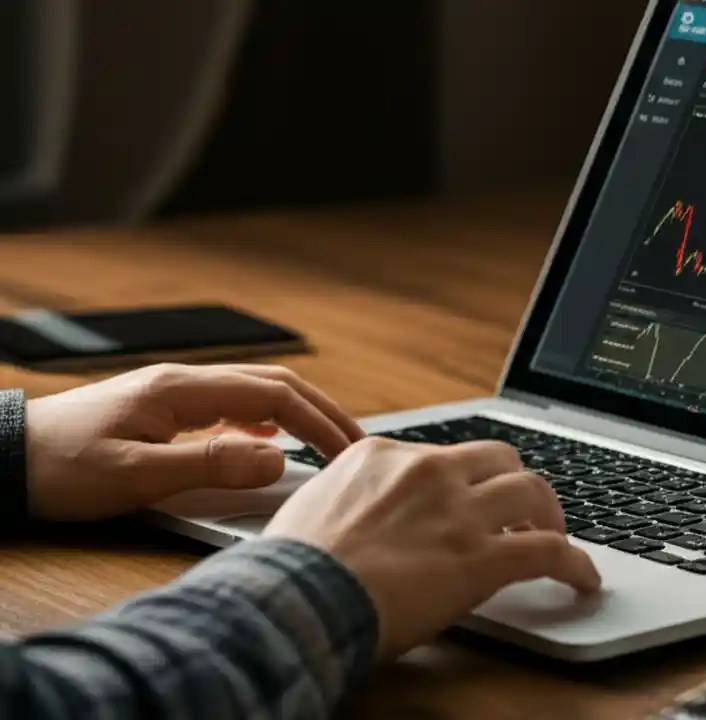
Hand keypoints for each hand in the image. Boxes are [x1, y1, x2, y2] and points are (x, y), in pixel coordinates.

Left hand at [25, 363, 365, 520]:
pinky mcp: (166, 410)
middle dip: (323, 412)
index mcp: (183, 389)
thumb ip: (211, 466)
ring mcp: (176, 393)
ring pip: (258, 393)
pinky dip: (269, 422)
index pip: (274, 395)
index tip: (349, 452)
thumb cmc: (61, 469)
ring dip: (300, 414)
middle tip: (357, 445)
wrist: (2, 458)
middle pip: (275, 384)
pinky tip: (272, 445)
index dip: (319, 421)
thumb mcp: (137, 476)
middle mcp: (185, 381)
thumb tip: (279, 462)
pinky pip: (234, 407)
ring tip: (329, 443)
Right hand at [263, 437, 601, 659]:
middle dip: (515, 483)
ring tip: (556, 536)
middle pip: (499, 458)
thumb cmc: (291, 569)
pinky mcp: (484, 556)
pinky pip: (550, 551)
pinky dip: (575, 564)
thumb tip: (352, 513)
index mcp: (384, 456)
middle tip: (522, 512)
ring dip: (551, 515)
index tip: (469, 499)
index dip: (464, 481)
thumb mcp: (311, 508)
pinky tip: (582, 578)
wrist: (296, 599)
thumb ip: (347, 499)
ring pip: (533, 491)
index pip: (443, 456)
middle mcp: (428, 471)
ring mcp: (460, 511)